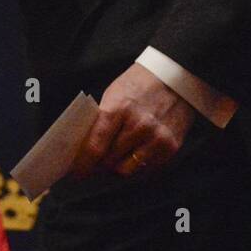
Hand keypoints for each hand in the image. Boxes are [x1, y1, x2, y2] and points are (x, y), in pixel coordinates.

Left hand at [68, 62, 197, 179]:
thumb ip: (101, 122)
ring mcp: (157, 138)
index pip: (95, 147)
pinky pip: (146, 168)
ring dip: (118, 166)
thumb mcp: (114, 95)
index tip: (76, 173)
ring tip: (116, 156)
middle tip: (95, 162)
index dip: (83, 164)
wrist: (175, 77)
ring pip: (128, 170)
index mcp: (118, 109)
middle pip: (110, 161)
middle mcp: (139, 126)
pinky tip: (136, 151)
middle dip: (99, 164)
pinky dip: (138, 164)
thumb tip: (85, 149)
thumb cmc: (139, 85)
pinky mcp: (170, 147)